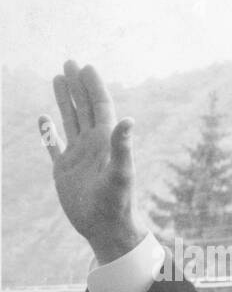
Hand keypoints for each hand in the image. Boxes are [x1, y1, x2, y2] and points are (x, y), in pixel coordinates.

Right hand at [38, 61, 145, 263]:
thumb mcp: (121, 173)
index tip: (86, 66)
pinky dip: (47, 132)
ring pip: (69, 120)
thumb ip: (123, 147)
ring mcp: (78, 156)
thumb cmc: (117, 203)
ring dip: (65, 100)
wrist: (106, 229)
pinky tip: (43, 119)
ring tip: (58, 78)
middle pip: (84, 108)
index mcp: (105, 142)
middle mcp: (92, 145)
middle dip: (78, 85)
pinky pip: (54, 145)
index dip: (94, 86)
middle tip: (70, 62)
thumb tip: (128, 120)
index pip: (101, 107)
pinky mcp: (64, 170)